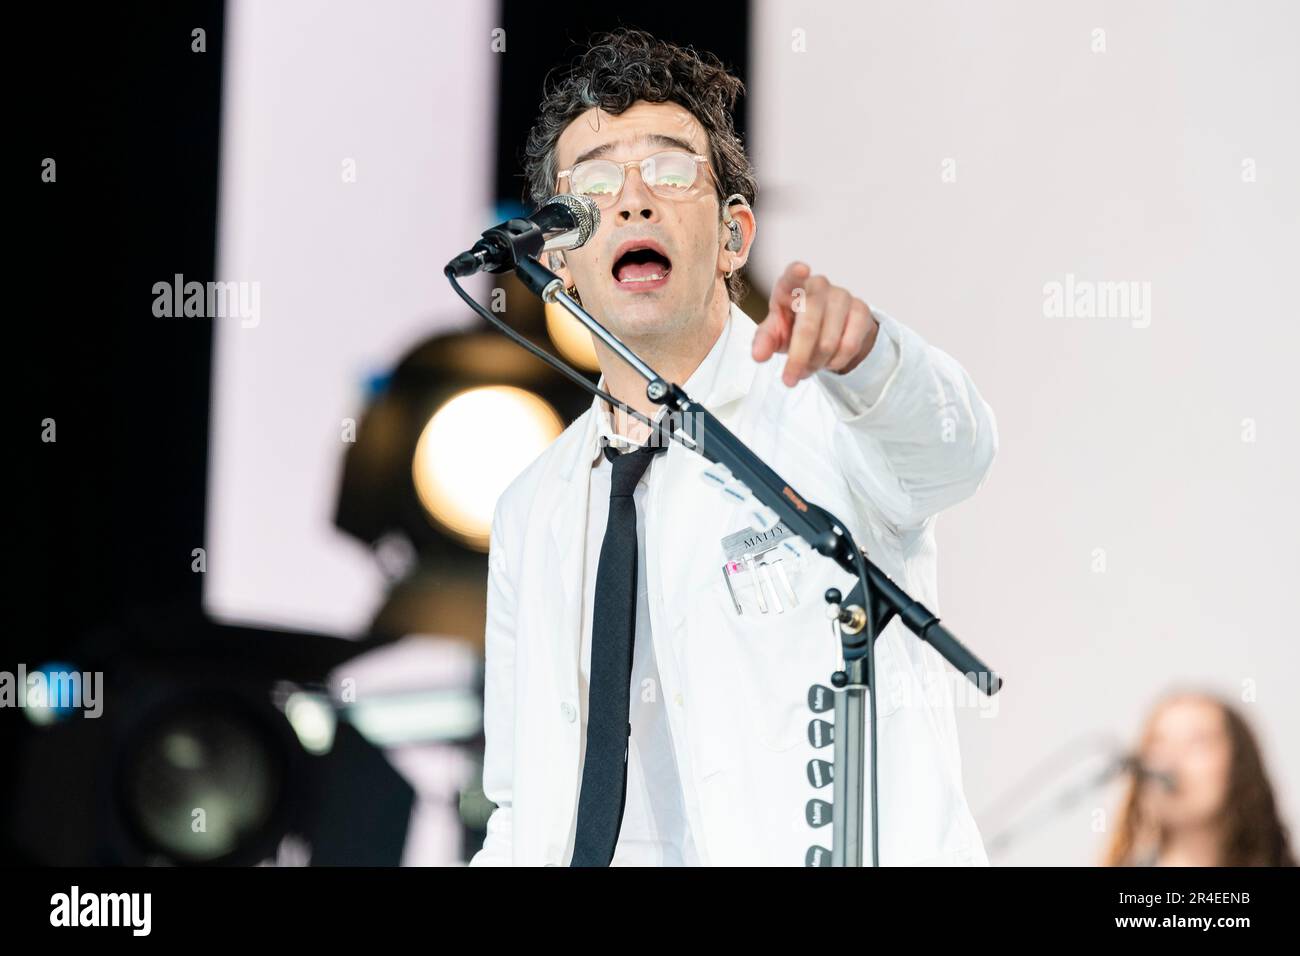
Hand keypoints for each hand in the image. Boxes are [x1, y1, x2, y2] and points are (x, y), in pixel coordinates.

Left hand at [752, 262, 878, 386]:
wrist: (829, 331)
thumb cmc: (794, 326)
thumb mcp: (775, 333)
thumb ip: (764, 341)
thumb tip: (758, 356)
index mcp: (790, 286)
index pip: (791, 276)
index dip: (796, 272)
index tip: (802, 269)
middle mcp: (817, 285)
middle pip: (808, 326)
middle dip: (798, 358)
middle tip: (790, 380)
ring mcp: (842, 295)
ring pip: (829, 341)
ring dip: (816, 363)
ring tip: (809, 368)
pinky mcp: (861, 310)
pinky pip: (849, 345)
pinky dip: (836, 361)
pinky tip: (830, 361)